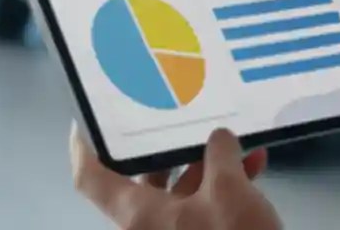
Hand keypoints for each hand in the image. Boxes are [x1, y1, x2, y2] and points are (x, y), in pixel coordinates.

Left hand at [71, 123, 280, 229]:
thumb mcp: (229, 191)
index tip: (86, 125)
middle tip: (178, 120)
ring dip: (208, 167)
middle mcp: (146, 227)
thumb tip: (219, 138)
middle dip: (169, 150)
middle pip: (143, 180)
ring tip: (235, 144)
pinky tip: (256, 167)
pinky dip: (224, 189)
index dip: (83, 150)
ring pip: (180, 194)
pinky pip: (202, 210)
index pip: (91, 180)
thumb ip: (221, 155)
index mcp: (137, 215)